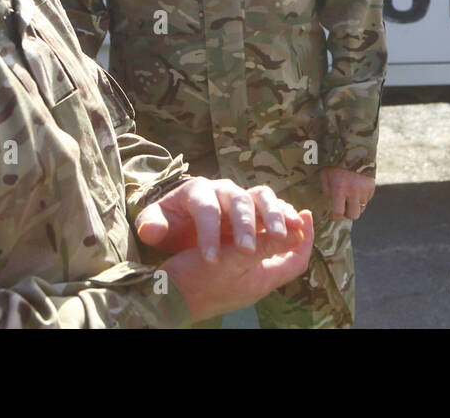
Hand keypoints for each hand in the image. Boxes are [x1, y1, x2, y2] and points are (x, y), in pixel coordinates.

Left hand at [136, 178, 303, 261]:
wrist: (185, 218)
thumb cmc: (171, 223)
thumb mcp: (156, 224)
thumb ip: (153, 225)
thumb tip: (151, 230)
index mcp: (197, 191)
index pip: (205, 209)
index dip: (208, 233)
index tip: (209, 259)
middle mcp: (223, 189)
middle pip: (238, 200)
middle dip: (244, 225)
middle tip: (247, 251)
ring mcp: (243, 195)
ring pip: (262, 197)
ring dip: (273, 215)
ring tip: (280, 235)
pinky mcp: (257, 206)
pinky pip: (275, 205)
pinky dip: (287, 214)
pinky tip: (297, 230)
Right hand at [163, 210, 314, 321]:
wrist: (163, 299)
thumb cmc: (195, 280)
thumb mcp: (233, 259)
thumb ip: (266, 245)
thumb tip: (298, 231)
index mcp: (263, 279)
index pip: (297, 259)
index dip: (305, 236)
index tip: (304, 214)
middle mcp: (255, 279)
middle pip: (283, 253)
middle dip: (288, 230)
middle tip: (287, 210)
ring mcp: (241, 279)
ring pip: (265, 250)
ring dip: (268, 231)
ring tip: (267, 213)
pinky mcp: (226, 274)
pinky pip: (247, 252)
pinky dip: (250, 235)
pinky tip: (243, 223)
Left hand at [321, 166, 374, 219]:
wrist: (353, 148)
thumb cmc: (335, 162)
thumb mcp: (325, 174)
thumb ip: (326, 190)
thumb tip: (331, 201)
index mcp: (339, 189)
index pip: (338, 213)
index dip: (335, 217)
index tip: (333, 216)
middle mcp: (353, 191)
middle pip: (353, 215)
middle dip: (348, 213)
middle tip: (343, 207)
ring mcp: (364, 189)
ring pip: (362, 207)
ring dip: (355, 204)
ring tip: (350, 195)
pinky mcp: (372, 186)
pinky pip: (367, 199)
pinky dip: (362, 197)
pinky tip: (357, 188)